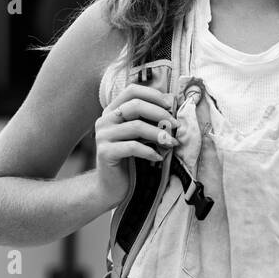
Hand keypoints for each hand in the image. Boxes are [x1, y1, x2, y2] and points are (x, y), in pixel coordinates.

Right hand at [92, 84, 180, 208]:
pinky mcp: (105, 152)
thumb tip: (171, 103)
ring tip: (172, 143)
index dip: (152, 94)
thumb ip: (149, 119)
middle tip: (176, 126)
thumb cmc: (129, 158)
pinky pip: (132, 147)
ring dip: (159, 134)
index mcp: (112, 110)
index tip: (170, 105)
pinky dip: (149, 151)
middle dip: (160, 114)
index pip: (132, 91)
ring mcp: (102, 135)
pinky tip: (158, 157)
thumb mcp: (139, 134)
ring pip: (136, 126)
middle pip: (135, 106)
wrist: (111, 186)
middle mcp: (104, 119)